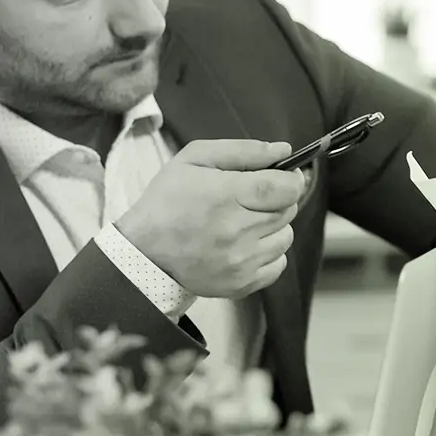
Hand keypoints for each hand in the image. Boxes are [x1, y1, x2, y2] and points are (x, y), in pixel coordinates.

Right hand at [114, 139, 306, 298]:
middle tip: (251, 200)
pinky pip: (278, 264)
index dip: (291, 180)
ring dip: (273, 227)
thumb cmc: (167, 201)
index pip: (285, 188)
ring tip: (245, 223)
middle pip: (287, 211)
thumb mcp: (194, 160)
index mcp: (225, 196)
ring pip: (286, 237)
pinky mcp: (241, 284)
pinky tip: (244, 246)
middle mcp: (236, 231)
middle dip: (277, 201)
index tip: (285, 177)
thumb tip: (283, 151)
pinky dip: (268, 254)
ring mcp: (240, 261)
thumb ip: (242, 151)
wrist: (143, 252)